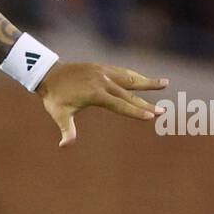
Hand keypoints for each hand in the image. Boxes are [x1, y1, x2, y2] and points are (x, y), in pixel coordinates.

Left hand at [36, 62, 167, 147]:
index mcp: (95, 93)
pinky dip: (134, 76)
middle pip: (129, 94)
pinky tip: (142, 79)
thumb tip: (64, 146)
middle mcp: (103, 81)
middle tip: (163, 111)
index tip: (151, 116)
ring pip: (129, 78)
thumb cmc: (54, 97)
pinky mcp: (102, 68)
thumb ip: (66, 130)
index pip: (120, 105)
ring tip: (165, 83)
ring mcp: (104, 72)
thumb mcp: (58, 114)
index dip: (136, 112)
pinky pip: (122, 72)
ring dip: (147, 82)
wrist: (48, 73)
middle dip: (147, 103)